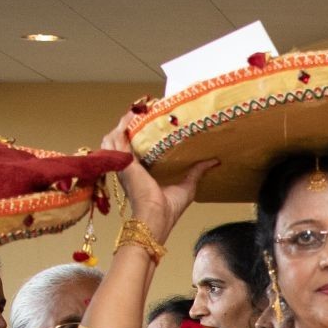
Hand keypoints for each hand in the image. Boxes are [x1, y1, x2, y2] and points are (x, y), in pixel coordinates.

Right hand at [107, 102, 204, 241]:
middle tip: (143, 111)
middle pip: (121, 140)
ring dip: (122, 123)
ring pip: (114, 137)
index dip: (138, 135)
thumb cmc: (168, 209)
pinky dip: (123, 124)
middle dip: (128, 125)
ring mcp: (122, 163)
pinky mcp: (123, 160)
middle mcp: (128, 167)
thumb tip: (214, 161)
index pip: (135, 149)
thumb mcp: (187, 186)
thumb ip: (197, 172)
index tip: (149, 120)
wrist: (156, 217)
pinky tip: (132, 114)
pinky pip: (117, 137)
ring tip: (136, 110)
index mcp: (139, 173)